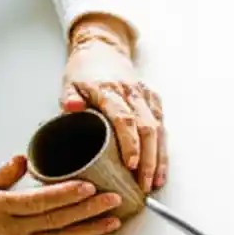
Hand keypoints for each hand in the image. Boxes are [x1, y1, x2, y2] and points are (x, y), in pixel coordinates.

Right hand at [0, 156, 123, 234]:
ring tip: (113, 222)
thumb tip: (23, 159)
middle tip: (113, 200)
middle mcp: (12, 229)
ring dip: (89, 232)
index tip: (88, 186)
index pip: (38, 201)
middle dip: (88, 210)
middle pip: (56, 220)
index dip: (65, 195)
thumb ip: (2, 174)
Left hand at [61, 15, 166, 192]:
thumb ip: (70, 98)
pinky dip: (163, 151)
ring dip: (159, 160)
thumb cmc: (85, 72)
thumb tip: (72, 110)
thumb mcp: (69, 83)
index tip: (131, 165)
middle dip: (149, 160)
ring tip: (155, 183)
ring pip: (159, 131)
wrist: (104, 50)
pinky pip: (163, 129)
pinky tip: (161, 170)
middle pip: (148, 129)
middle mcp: (133, 94)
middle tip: (143, 184)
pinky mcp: (155, 102)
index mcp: (110, 90)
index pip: (124, 119)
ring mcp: (146, 98)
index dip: (130, 143)